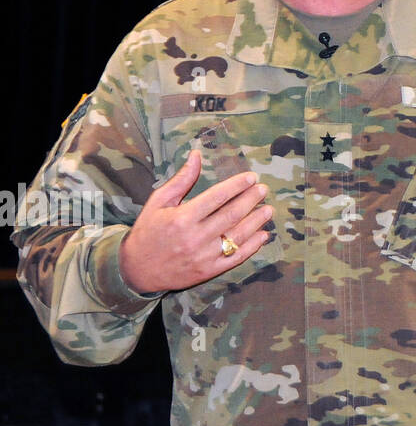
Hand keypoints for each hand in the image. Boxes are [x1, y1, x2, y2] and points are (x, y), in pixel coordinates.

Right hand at [119, 149, 273, 294]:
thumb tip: (196, 154)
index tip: (251, 177)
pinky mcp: (208, 271)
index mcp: (182, 218)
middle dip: (251, 200)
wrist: (136, 270)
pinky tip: (263, 234)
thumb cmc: (148, 231)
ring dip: (257, 221)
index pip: (217, 197)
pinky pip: (236, 258)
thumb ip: (181, 179)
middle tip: (263, 189)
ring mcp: (203, 256)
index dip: (237, 185)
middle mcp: (195, 237)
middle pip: (232, 214)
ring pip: (238, 236)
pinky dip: (253, 246)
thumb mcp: (159, 202)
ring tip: (268, 209)